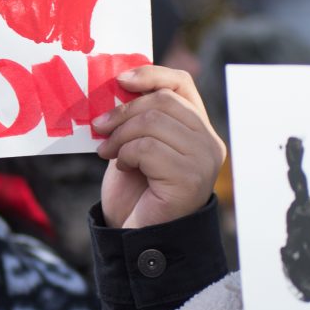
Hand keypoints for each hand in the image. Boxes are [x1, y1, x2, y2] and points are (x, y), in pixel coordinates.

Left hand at [93, 64, 225, 228]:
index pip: (182, 83)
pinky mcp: (190, 178)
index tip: (120, 80)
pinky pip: (148, 148)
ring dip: (120, 136)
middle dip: (124, 111)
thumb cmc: (135, 189)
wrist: (137, 235)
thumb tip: (120, 81)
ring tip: (107, 152)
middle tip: (100, 128)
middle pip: (163, 100)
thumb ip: (140, 116)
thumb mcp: (136, 143)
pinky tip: (123, 168)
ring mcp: (204, 161)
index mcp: (199, 128)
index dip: (151, 75)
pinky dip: (126, 155)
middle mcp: (210, 142)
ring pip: (153, 122)